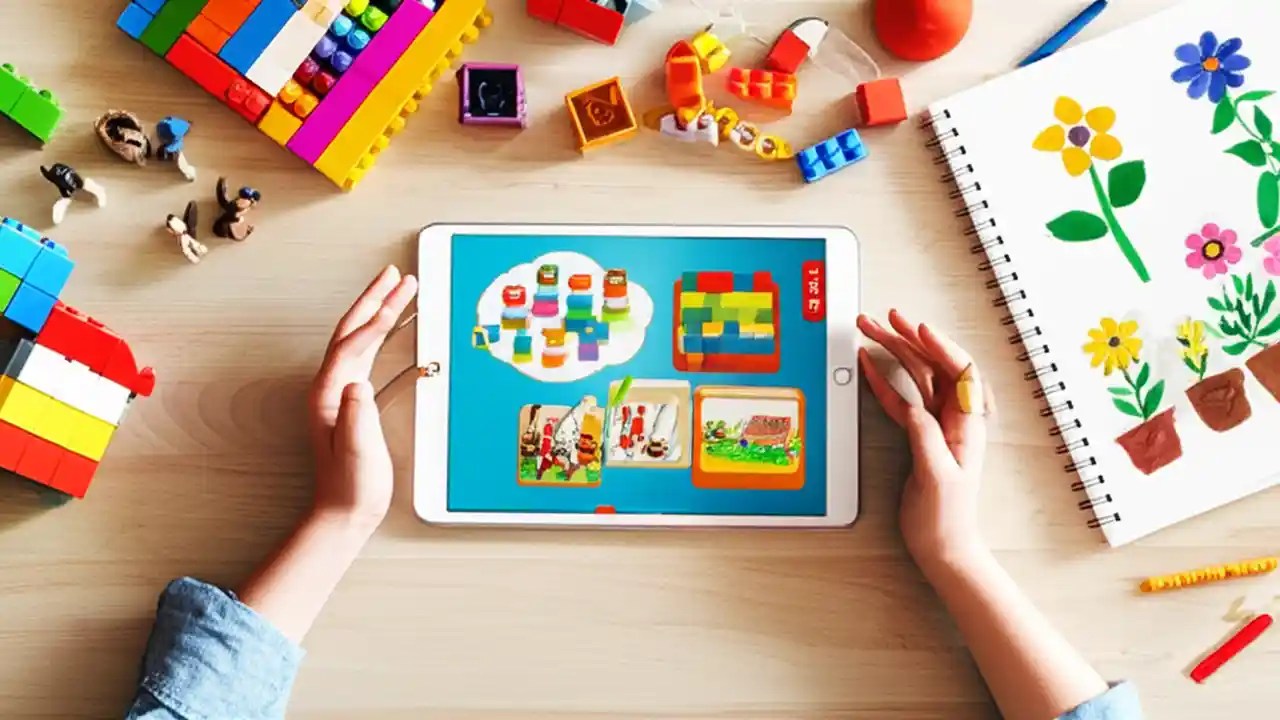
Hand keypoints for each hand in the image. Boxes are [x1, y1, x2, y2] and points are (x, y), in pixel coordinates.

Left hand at [309, 266, 417, 527]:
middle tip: (397, 275)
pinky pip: (372, 359)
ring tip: (402, 292)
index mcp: (329, 393)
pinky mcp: (356, 403)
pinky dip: (388, 340)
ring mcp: (342, 393)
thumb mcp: (357, 451)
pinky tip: (404, 336)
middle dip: (376, 300)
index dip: (377, 320)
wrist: (343, 513)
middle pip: (353, 331)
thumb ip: (357, 415)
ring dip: (382, 313)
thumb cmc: (350, 486)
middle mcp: (331, 387)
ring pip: (362, 340)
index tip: (399, 297)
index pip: (353, 345)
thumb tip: (359, 382)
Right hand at [858, 310, 993, 572]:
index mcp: (967, 423)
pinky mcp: (917, 434)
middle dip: (908, 339)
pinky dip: (881, 380)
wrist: (943, 544)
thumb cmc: (947, 516)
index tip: (918, 330)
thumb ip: (926, 440)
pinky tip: (866, 364)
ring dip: (893, 352)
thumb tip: (912, 407)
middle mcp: (953, 417)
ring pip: (914, 376)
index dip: (942, 347)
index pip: (960, 371)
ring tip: (870, 331)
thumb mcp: (938, 477)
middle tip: (882, 319)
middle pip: (933, 365)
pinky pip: (899, 398)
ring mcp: (935, 424)